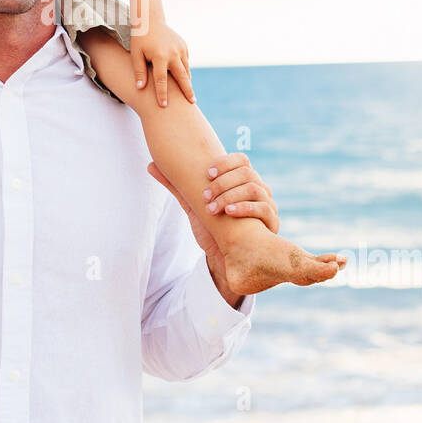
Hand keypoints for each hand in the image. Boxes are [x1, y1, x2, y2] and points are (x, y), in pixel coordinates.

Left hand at [131, 21, 194, 107]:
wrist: (150, 20)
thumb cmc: (140, 39)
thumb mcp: (135, 54)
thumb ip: (139, 71)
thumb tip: (140, 88)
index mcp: (159, 56)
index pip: (161, 80)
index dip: (162, 94)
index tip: (164, 105)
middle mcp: (173, 53)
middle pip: (182, 76)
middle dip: (187, 90)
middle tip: (192, 103)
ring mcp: (180, 48)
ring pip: (186, 69)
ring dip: (188, 82)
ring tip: (190, 96)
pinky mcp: (184, 46)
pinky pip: (185, 62)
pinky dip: (185, 71)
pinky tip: (185, 81)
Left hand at [146, 153, 278, 304]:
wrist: (226, 262)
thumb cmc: (213, 230)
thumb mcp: (193, 205)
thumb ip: (177, 186)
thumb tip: (150, 165)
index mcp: (242, 182)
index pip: (241, 160)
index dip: (225, 163)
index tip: (206, 173)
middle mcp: (258, 191)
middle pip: (247, 173)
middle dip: (223, 183)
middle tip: (205, 196)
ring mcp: (267, 206)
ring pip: (256, 188)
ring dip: (231, 196)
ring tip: (213, 208)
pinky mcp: (271, 225)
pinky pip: (265, 209)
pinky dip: (246, 208)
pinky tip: (229, 213)